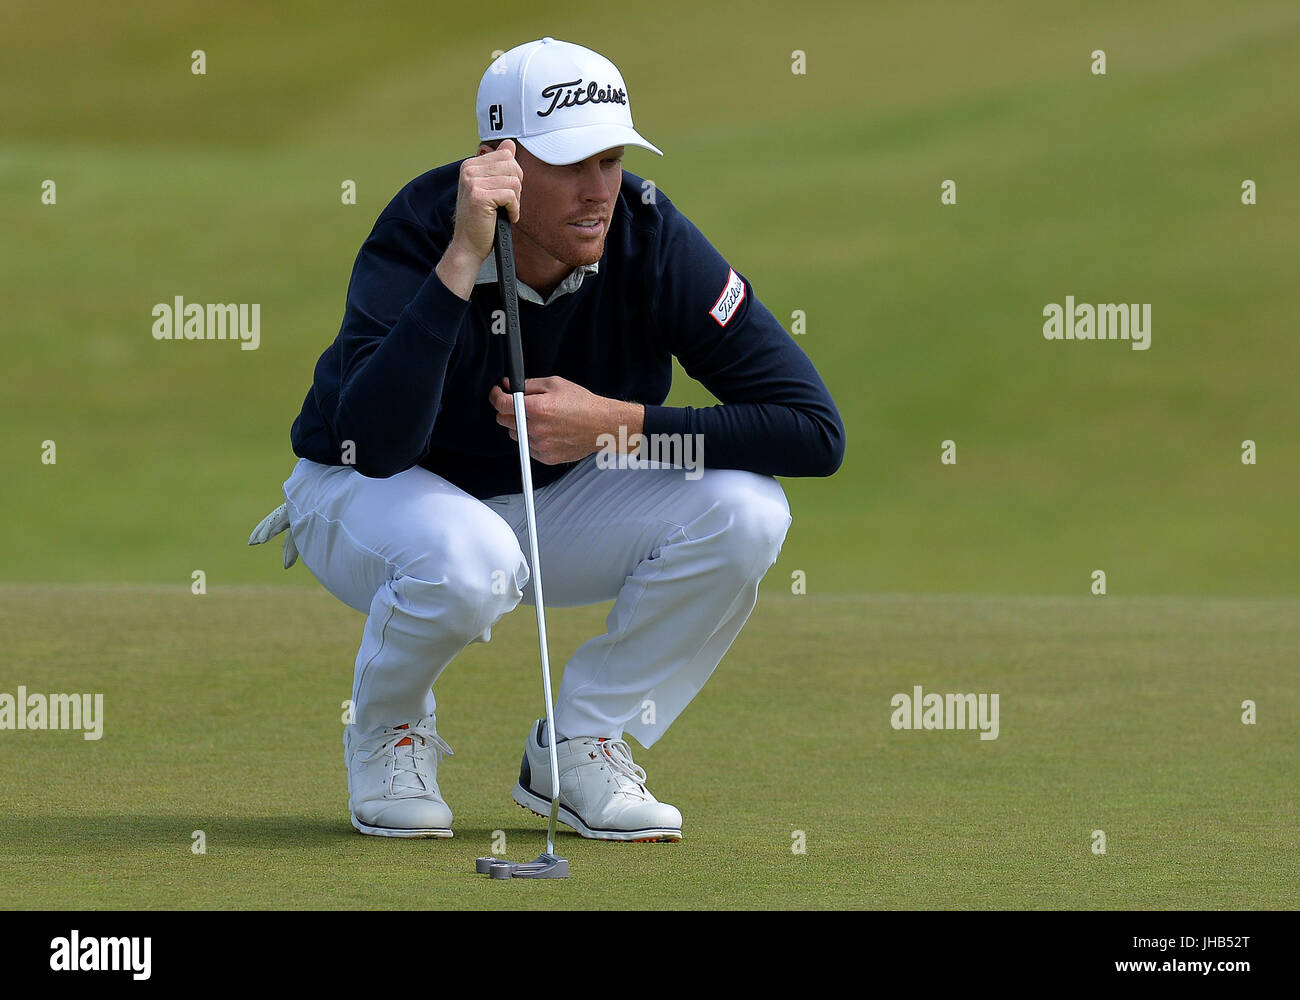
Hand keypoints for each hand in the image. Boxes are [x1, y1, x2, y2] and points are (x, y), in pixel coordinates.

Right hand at [436, 140, 523, 298]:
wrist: (469, 245)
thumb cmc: (481, 220)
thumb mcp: (491, 187)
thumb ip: (499, 165)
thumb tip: (510, 143)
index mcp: (471, 165)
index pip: (506, 155)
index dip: (513, 175)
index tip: (505, 193)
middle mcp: (469, 170)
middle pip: (512, 165)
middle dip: (516, 187)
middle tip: (507, 204)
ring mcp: (472, 182)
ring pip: (514, 181)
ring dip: (516, 200)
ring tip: (505, 211)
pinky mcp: (479, 196)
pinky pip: (511, 195)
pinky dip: (514, 209)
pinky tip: (506, 217)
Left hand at [489, 376, 644, 465]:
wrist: (602, 425)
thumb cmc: (582, 404)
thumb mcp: (554, 383)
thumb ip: (527, 384)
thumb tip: (507, 385)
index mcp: (537, 408)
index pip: (500, 403)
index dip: (495, 395)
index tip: (497, 392)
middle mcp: (536, 429)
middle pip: (503, 420)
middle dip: (507, 410)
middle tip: (521, 404)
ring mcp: (540, 445)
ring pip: (514, 435)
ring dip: (519, 426)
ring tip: (540, 419)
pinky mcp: (546, 457)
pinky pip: (527, 448)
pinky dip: (531, 439)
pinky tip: (548, 431)